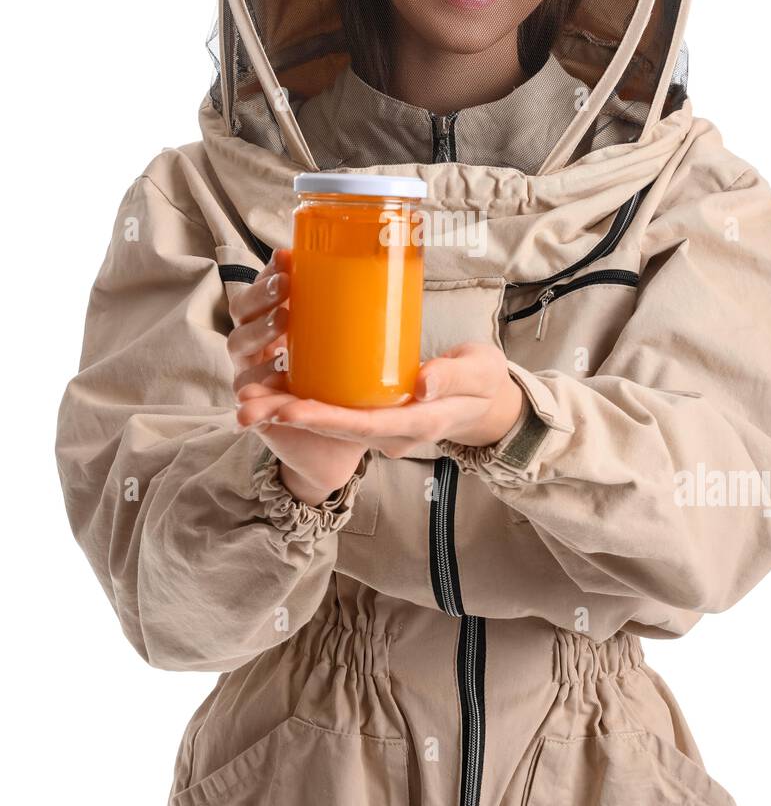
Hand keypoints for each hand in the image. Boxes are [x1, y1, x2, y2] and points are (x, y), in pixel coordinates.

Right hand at [227, 248, 368, 500]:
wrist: (344, 445)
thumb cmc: (355, 389)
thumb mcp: (367, 353)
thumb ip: (377, 324)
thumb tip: (415, 309)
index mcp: (281, 321)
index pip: (265, 287)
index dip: (270, 270)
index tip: (287, 256)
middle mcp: (261, 344)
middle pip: (243, 310)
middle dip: (260, 294)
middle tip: (287, 286)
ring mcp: (254, 376)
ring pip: (239, 346)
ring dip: (257, 331)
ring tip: (284, 322)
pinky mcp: (258, 411)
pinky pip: (249, 397)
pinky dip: (254, 392)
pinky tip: (264, 384)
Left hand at [235, 337, 526, 459]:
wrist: (489, 401)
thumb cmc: (485, 382)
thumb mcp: (478, 373)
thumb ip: (452, 377)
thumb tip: (421, 384)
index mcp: (418, 423)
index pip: (364, 426)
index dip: (324, 420)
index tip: (289, 410)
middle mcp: (394, 432)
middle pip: (336, 428)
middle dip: (291, 418)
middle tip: (248, 406)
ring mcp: (383, 426)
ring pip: (330, 422)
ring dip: (288, 412)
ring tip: (247, 401)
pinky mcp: (375, 412)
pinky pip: (335, 412)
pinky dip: (304, 402)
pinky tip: (274, 387)